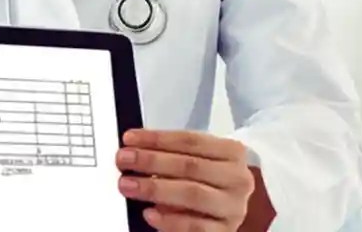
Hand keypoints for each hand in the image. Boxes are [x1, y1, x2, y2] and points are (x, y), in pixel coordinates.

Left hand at [116, 129, 254, 231]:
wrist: (226, 210)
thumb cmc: (209, 180)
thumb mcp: (198, 161)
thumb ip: (173, 154)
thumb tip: (135, 149)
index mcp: (232, 153)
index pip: (190, 140)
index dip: (157, 139)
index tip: (130, 138)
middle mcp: (237, 179)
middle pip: (190, 166)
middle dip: (152, 161)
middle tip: (124, 159)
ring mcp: (233, 208)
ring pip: (192, 194)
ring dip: (155, 189)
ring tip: (129, 185)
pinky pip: (194, 227)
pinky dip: (169, 220)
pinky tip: (149, 213)